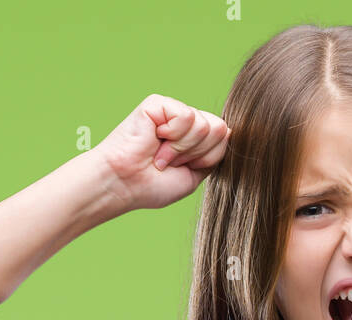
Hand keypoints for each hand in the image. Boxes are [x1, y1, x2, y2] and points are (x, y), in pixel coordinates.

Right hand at [93, 94, 231, 211]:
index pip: (224, 138)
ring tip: (160, 154)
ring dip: (181, 148)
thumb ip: (215, 153)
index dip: (206, 159)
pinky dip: (172, 136)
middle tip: (170, 162)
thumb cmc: (151, 185)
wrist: (123, 184)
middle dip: (196, 153)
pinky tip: (155, 141)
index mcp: (194, 138)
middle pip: (218, 128)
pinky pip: (186, 116)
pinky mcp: (158, 103)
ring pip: (203, 124)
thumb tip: (228, 128)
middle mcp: (184, 121)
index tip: (181, 169)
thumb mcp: (194, 175)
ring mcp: (172, 110)